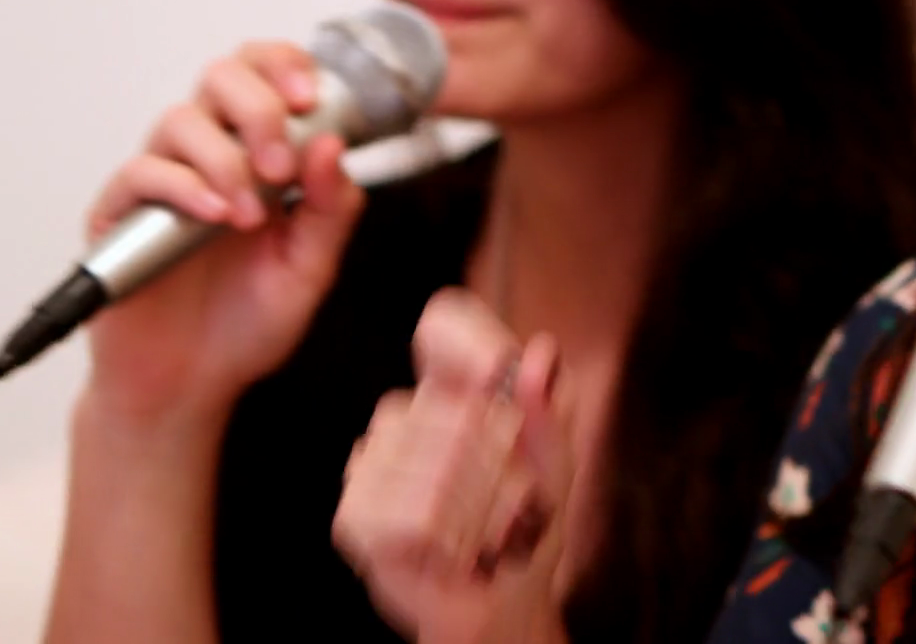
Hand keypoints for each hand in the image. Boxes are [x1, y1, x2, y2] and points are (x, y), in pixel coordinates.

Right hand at [80, 42, 363, 429]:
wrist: (195, 381)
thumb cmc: (251, 319)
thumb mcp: (312, 266)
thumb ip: (332, 208)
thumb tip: (332, 145)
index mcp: (261, 154)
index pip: (266, 75)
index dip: (287, 67)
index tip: (311, 97)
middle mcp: (211, 155)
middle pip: (222, 77)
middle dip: (260, 108)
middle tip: (282, 166)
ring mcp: (164, 181)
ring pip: (182, 120)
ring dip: (226, 159)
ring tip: (250, 215)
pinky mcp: (121, 214)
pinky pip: (141, 173)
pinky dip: (183, 187)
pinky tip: (213, 217)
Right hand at [334, 290, 574, 643]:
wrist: (506, 598)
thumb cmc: (528, 522)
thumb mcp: (556, 460)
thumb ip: (552, 405)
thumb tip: (541, 351)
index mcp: (453, 389)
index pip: (444, 320)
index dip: (472, 338)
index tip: (498, 371)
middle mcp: (406, 417)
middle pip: (458, 409)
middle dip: (502, 464)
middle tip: (510, 494)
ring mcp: (373, 466)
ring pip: (438, 465)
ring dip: (482, 509)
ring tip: (484, 527)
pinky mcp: (355, 517)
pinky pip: (413, 514)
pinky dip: (451, 539)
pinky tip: (454, 549)